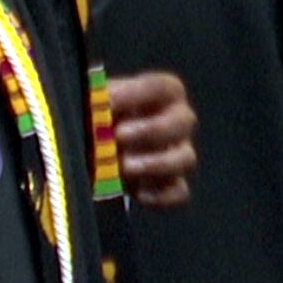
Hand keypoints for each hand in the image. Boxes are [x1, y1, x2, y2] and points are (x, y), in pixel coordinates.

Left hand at [109, 71, 195, 208]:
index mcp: (163, 93)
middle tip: (118, 136)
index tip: (108, 101)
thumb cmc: (100, 117)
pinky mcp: (174, 184)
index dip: (136, 93)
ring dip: (156, 163)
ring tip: (124, 167)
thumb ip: (97, 100)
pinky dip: (161, 195)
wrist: (98, 150)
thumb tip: (95, 103)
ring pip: (186, 158)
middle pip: (183, 120)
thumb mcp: (96, 103)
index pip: (162, 86)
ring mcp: (180, 154)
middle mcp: (179, 121)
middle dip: (150, 129)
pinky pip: (179, 192)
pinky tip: (138, 193)